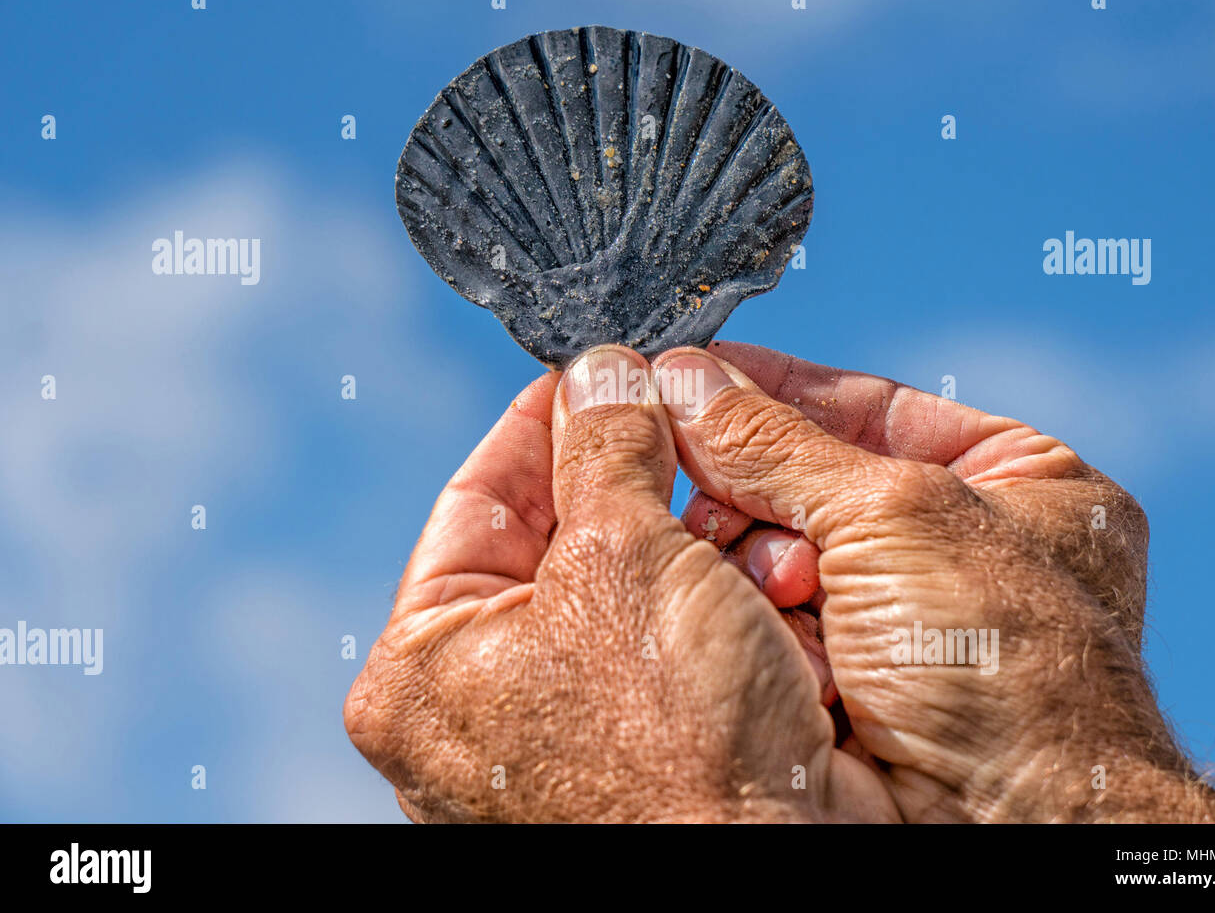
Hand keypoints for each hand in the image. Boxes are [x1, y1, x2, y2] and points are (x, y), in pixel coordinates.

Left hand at [344, 346, 897, 822]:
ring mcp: (547, 748)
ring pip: (620, 596)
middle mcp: (469, 719)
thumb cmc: (679, 744)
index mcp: (421, 669)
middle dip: (638, 485)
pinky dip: (710, 607)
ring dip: (690, 545)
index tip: (605, 369)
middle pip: (554, 548)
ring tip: (745, 515)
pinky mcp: (624, 765)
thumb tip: (602, 366)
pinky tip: (764, 583)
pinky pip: (660, 652)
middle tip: (688, 427)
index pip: (476, 498)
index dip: (549, 418)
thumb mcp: (629, 556)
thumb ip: (604, 445)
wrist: (779, 873)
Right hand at [656, 341, 1214, 822]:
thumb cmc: (1008, 665)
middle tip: (722, 500)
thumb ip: (780, 443)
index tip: (688, 370)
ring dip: (763, 563)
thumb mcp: (897, 516)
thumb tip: (684, 380)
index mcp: (1017, 478)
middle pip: (810, 479)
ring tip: (787, 591)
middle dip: (765, 495)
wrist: (1009, 824)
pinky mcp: (857, 677)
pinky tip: (775, 627)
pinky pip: (775, 615)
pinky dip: (763, 618)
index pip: (864, 403)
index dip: (771, 387)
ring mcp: (908, 616)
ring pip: (781, 550)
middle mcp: (964, 542)